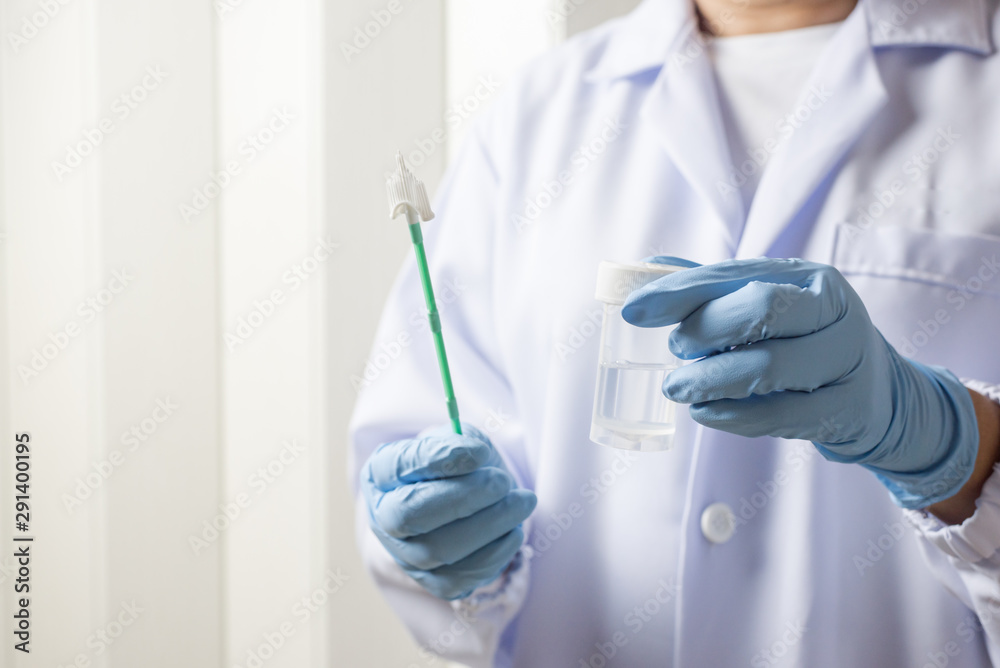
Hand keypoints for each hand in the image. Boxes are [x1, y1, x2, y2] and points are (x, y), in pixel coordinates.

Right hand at [361, 425, 535, 599]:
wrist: (460, 504)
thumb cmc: (457, 467)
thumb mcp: (456, 440)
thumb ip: (461, 438)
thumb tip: (476, 455)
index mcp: (382, 473)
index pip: (400, 465)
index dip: (440, 458)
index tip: (481, 452)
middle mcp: (384, 517)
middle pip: (411, 515)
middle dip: (465, 497)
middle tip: (503, 481)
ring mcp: (405, 555)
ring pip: (439, 550)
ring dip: (491, 524)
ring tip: (522, 502)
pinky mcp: (432, 582)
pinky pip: (461, 577)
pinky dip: (495, 553)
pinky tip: (513, 530)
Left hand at [622, 257, 978, 508]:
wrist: (879, 396)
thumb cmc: (806, 343)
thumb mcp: (771, 308)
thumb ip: (712, 289)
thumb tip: (647, 266)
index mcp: (810, 276)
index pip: (735, 274)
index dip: (679, 291)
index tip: (633, 310)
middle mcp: (836, 309)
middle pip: (760, 309)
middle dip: (703, 330)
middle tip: (674, 352)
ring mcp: (846, 359)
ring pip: (770, 364)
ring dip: (711, 378)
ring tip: (677, 388)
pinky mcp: (846, 409)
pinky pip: (780, 415)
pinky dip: (733, 416)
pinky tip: (704, 414)